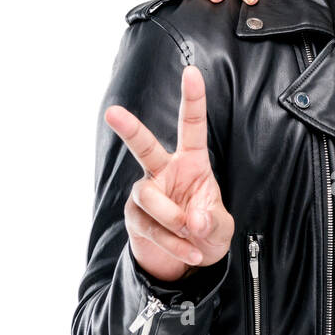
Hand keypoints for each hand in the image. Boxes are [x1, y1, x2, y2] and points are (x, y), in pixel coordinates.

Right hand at [104, 65, 233, 282]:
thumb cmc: (206, 230)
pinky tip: (189, 251)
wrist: (188, 261)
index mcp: (191, 163)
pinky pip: (150, 228)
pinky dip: (172, 243)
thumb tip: (193, 219)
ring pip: (149, 198)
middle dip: (129, 129)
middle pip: (144, 146)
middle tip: (112, 112)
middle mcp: (164, 172)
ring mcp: (146, 194)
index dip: (192, 99)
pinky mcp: (134, 217)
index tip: (191, 72)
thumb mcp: (221, 228)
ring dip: (172, 220)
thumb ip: (211, 221)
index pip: (191, 127)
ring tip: (192, 235)